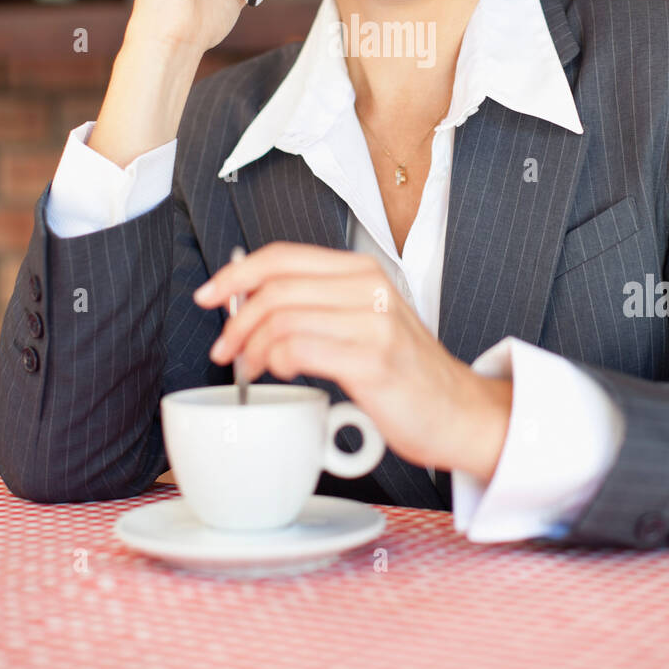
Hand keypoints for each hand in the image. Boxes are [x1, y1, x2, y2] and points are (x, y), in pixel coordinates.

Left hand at [192, 243, 512, 480]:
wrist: (458, 412)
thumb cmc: (406, 373)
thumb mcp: (364, 321)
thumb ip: (317, 305)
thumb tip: (250, 304)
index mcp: (361, 271)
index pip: (282, 256)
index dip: (236, 274)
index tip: (209, 296)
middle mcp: (368, 287)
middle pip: (275, 287)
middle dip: (236, 321)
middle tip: (225, 350)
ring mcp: (373, 322)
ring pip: (282, 318)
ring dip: (251, 348)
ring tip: (251, 369)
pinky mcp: (373, 360)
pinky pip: (300, 349)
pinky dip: (276, 362)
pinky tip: (280, 375)